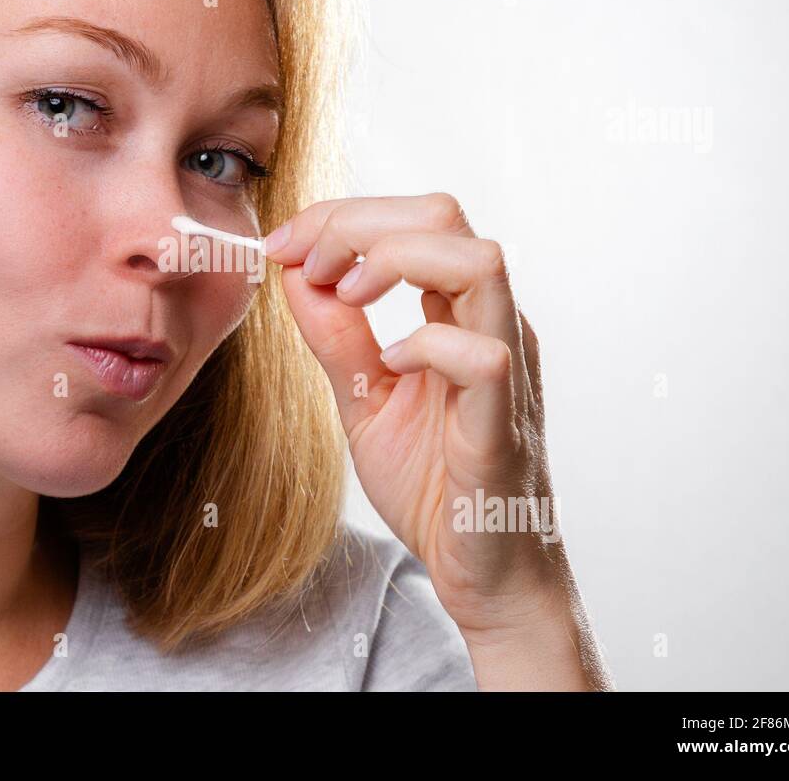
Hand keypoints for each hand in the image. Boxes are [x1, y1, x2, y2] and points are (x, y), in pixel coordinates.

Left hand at [262, 193, 573, 645]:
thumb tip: (294, 272)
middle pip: (446, 213)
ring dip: (394, 260)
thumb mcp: (364, 396)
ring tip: (343, 296)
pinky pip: (484, 357)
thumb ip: (335, 336)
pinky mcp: (502, 422)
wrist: (479, 573)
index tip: (280, 245)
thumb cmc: (433, 486)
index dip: (339, 217)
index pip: (413, 219)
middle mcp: (493, 324)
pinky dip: (427, 346)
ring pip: (481, 260)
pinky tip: (392, 367)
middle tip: (303, 262)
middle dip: (358, 220)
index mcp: (461, 312)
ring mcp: (507, 368)